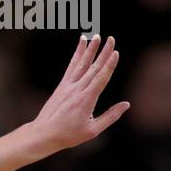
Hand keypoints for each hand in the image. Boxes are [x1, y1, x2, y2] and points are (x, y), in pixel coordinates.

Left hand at [28, 35, 127, 156]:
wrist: (43, 134)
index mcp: (86, 100)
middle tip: (111, 38)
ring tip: (96, 36)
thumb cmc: (69, 135)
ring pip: (81, 64)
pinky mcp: (62, 86)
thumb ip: (110, 116)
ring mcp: (68, 86)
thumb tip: (126, 104)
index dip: (109, 65)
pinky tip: (81, 44)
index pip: (100, 79)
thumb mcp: (92, 130)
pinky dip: (77, 55)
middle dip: (103, 53)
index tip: (115, 52)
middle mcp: (77, 90)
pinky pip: (71, 67)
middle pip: (93, 68)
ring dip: (90, 49)